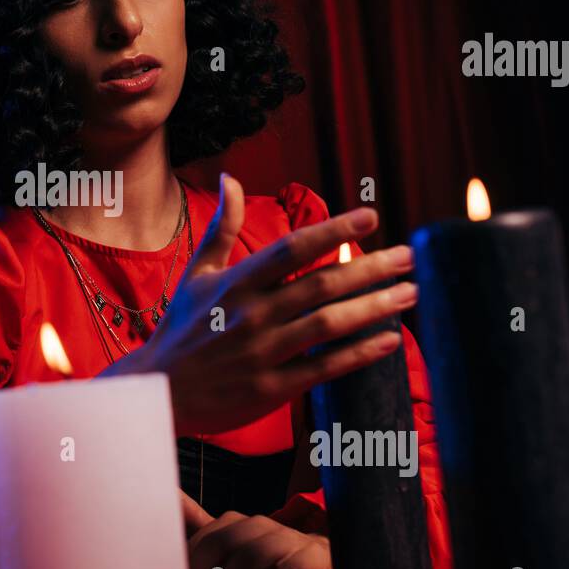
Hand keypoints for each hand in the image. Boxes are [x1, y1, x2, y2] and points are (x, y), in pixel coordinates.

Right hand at [102, 174, 417, 436]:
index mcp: (236, 283)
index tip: (370, 216)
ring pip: (328, 325)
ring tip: (410, 292)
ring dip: (374, 307)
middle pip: (321, 285)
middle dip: (370, 268)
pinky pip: (323, 369)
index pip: (292, 249)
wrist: (158, 391)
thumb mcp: (198, 273)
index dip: (333, 231)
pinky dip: (358, 354)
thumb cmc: (182, 328)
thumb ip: (223, 227)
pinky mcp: (271, 389)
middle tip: (409, 256)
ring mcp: (262, 353)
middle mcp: (252, 315)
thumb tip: (230, 178)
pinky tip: (389, 340)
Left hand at [185, 502, 335, 568]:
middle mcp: (260, 526)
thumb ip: (206, 552)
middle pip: (221, 540)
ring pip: (250, 556)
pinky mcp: (312, 557)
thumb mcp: (235, 562)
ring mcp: (287, 538)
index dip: (183, 561)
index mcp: (237, 525)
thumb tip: (169, 551)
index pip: (202, 536)